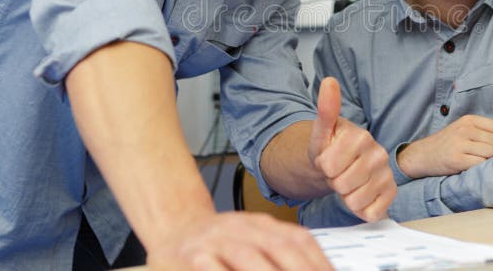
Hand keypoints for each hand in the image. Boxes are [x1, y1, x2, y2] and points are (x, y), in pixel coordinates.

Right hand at [146, 211, 331, 269]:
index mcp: (262, 225)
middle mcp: (243, 227)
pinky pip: (211, 266)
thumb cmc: (217, 245)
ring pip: (248, 256)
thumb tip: (316, 267)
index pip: (299, 240)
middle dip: (302, 270)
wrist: (174, 228)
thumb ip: (280, 256)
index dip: (319, 261)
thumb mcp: (254, 243)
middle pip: (280, 247)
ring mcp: (216, 239)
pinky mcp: (191, 255)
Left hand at [308, 77, 396, 221]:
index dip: (323, 167)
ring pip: (354, 200)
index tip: (328, 159)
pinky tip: (359, 193)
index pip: (328, 166)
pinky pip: (370, 212)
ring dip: (345, 196)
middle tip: (337, 172)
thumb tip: (328, 82)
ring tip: (347, 181)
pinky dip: (360, 208)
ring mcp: (386, 174)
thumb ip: (326, 108)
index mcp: (361, 137)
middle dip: (334, 181)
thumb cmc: (329, 149)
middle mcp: (379, 154)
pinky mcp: (391, 193)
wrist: (340, 164)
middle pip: (341, 184)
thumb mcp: (321, 131)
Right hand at [397, 114, 492, 178]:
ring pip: (491, 153)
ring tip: (480, 163)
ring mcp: (460, 144)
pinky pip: (480, 164)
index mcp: (469, 120)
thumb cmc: (446, 144)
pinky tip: (473, 168)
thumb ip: (482, 131)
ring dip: (491, 161)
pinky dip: (481, 168)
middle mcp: (465, 129)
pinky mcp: (456, 159)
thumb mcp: (462, 129)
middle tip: (491, 158)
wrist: (421, 155)